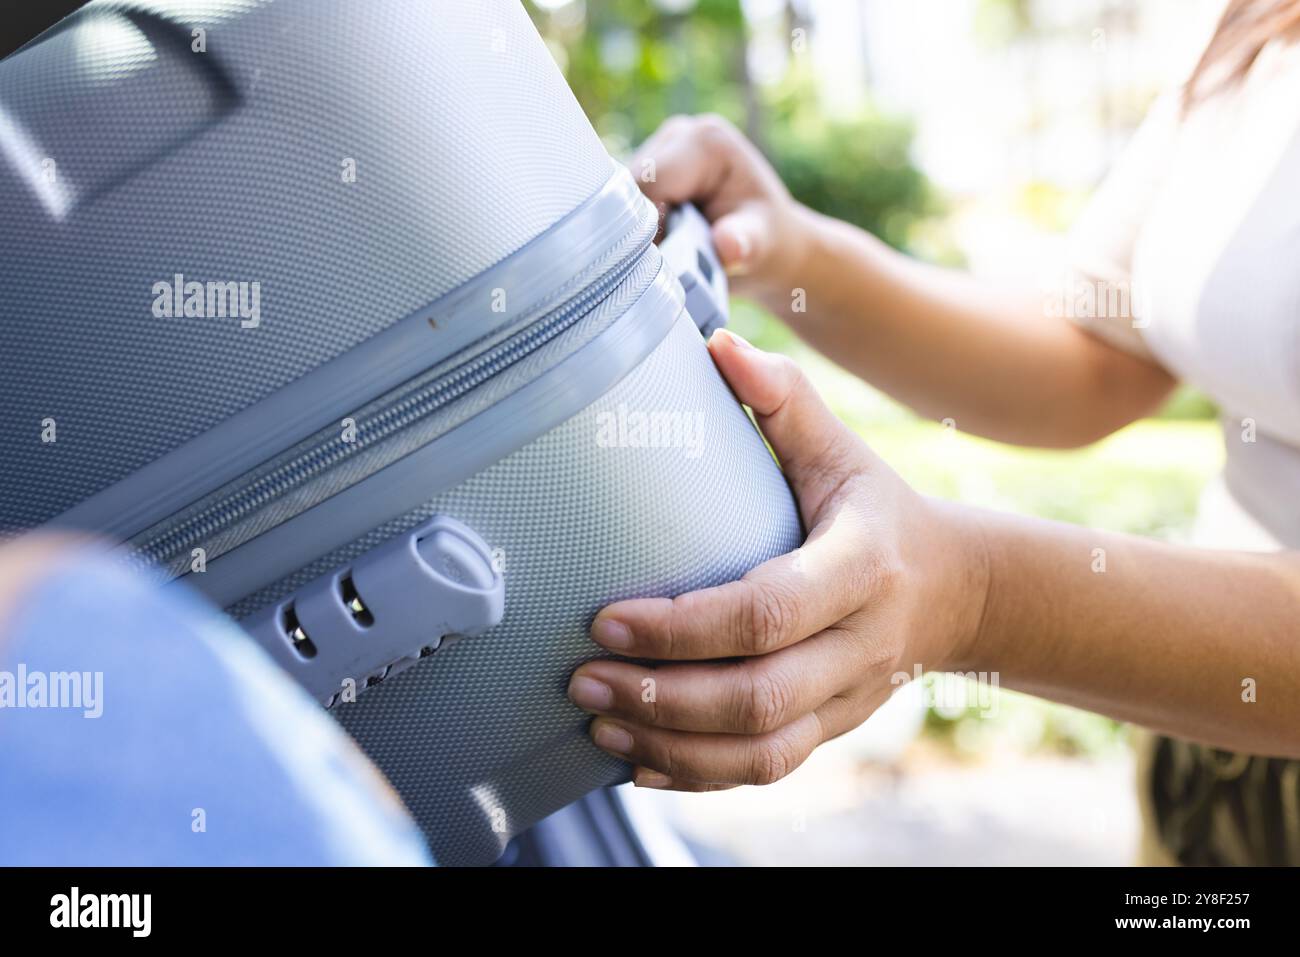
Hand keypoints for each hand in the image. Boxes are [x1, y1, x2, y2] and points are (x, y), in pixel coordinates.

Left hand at [568, 330, 990, 790]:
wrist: (955, 590)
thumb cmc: (877, 510)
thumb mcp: (843, 450)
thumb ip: (785, 401)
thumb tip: (714, 345)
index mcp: (861, 566)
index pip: (768, 610)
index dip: (684, 626)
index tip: (605, 617)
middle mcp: (861, 642)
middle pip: (760, 694)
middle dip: (662, 696)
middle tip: (582, 679)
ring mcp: (850, 697)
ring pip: (762, 749)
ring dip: (672, 744)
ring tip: (597, 722)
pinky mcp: (834, 729)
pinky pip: (768, 769)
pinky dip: (699, 774)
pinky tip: (638, 760)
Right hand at [630, 114, 811, 308]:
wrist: (764, 239)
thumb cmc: (763, 239)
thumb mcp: (761, 244)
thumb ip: (744, 243)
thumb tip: (729, 247)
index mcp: (705, 141)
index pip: (650, 182)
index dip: (648, 225)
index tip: (664, 260)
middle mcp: (677, 134)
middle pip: (630, 186)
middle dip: (641, 227)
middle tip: (667, 260)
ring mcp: (660, 148)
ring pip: (622, 196)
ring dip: (636, 229)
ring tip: (670, 250)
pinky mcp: (648, 169)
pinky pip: (623, 201)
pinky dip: (634, 228)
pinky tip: (660, 242)